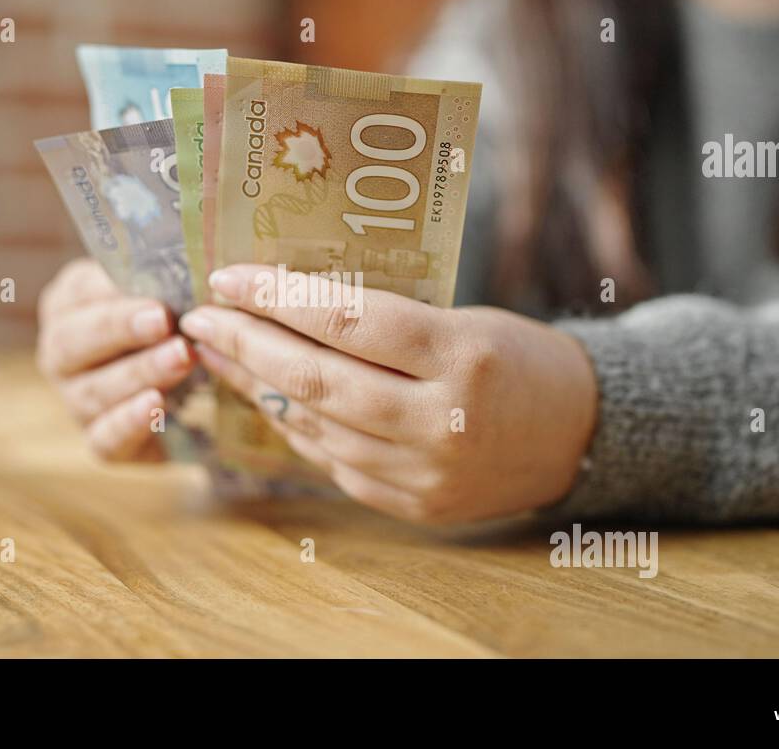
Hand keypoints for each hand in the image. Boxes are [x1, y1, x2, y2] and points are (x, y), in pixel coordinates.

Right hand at [36, 258, 195, 461]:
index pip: (78, 293)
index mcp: (70, 303)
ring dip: (139, 373)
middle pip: (73, 342)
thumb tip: (188, 267)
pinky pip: (106, 438)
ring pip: (94, 391)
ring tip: (181, 358)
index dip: (112, 293)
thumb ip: (165, 280)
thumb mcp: (166, 291)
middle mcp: (61, 353)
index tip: (150, 290)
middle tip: (164, 320)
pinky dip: (129, 423)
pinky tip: (156, 406)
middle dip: (120, 330)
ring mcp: (76, 400)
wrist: (189, 381)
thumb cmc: (173, 318)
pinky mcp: (101, 440)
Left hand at [179, 265, 598, 523]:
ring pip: (314, 423)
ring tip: (219, 353)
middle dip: (246, 342)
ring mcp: (423, 472)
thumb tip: (287, 302)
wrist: (577, 435)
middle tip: (201, 316)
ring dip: (254, 386)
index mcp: (461, 356)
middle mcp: (440, 421)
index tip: (228, 275)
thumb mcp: (463, 318)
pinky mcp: (411, 504)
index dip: (277, 296)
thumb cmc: (516, 358)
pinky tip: (263, 396)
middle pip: (316, 378)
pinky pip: (332, 459)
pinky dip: (292, 424)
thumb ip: (385, 320)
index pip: (348, 319)